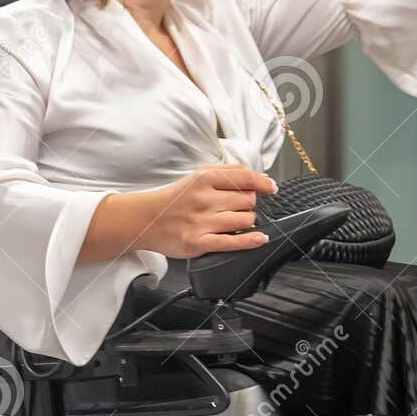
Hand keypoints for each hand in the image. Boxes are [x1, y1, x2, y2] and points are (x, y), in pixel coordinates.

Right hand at [79, 164, 275, 262]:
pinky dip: (251, 240)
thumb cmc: (174, 199)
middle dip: (249, 204)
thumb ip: (226, 173)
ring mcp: (201, 222)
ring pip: (245, 220)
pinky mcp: (199, 242)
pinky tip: (260, 238)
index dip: (263, 183)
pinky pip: (233, 242)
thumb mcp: (197, 176)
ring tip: (234, 221)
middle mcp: (204, 199)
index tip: (271, 188)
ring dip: (246, 222)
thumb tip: (257, 178)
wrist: (145, 219)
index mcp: (204, 179)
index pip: (245, 178)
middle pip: (248, 201)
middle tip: (237, 207)